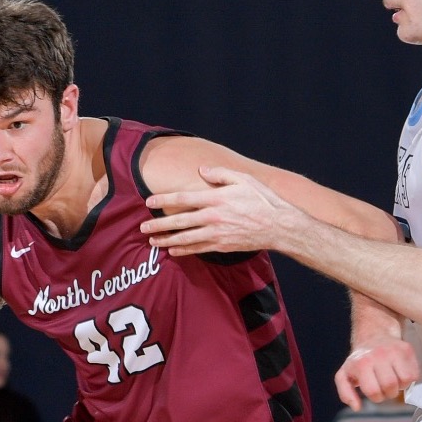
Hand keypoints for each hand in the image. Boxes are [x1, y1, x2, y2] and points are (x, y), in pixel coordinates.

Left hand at [140, 167, 293, 255]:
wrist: (279, 226)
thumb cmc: (263, 200)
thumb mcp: (244, 179)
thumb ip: (220, 173)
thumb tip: (202, 169)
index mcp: (216, 198)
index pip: (183, 198)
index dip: (164, 199)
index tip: (149, 202)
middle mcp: (213, 216)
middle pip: (179, 221)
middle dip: (159, 225)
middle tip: (142, 228)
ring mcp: (217, 233)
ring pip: (186, 238)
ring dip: (167, 240)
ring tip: (152, 241)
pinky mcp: (222, 246)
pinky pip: (198, 249)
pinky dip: (184, 251)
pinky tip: (173, 251)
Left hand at [334, 338, 419, 408]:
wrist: (373, 335)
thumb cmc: (360, 359)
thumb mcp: (345, 375)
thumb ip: (346, 393)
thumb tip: (356, 407)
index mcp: (362, 364)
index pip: (373, 391)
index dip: (377, 397)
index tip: (376, 392)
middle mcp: (378, 355)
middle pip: (391, 386)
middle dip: (389, 393)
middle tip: (386, 387)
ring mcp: (394, 351)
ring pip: (405, 380)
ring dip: (401, 385)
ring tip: (394, 379)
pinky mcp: (406, 349)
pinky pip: (415, 373)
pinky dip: (410, 378)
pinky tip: (401, 373)